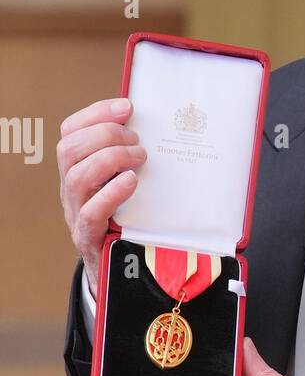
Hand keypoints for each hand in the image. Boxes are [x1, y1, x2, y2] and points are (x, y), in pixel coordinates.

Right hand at [57, 96, 145, 294]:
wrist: (118, 269)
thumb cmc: (128, 218)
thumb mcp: (128, 184)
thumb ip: (134, 158)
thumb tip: (165, 127)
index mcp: (78, 168)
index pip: (72, 131)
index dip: (96, 113)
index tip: (127, 107)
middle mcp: (71, 188)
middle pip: (69, 149)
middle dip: (105, 135)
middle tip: (137, 140)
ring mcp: (76, 213)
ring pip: (76, 177)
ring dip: (109, 159)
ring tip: (139, 159)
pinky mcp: (89, 237)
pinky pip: (90, 212)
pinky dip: (110, 193)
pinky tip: (131, 182)